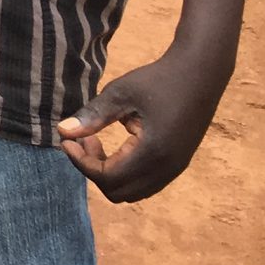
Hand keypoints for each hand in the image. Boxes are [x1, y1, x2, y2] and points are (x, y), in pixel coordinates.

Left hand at [56, 44, 233, 202]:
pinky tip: (119, 142)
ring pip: (133, 192)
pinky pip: (146, 183)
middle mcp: (167, 168)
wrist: (201, 72)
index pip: (107, 178)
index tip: (67, 141)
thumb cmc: (158, 79)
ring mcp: (175, 169)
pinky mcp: (178, 163)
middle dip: (93, 170)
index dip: (81, 163)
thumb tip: (62, 132)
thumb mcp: (120, 93)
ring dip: (109, 173)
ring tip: (97, 141)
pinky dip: (125, 171)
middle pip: (118, 193)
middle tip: (83, 140)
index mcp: (153, 153)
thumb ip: (93, 115)